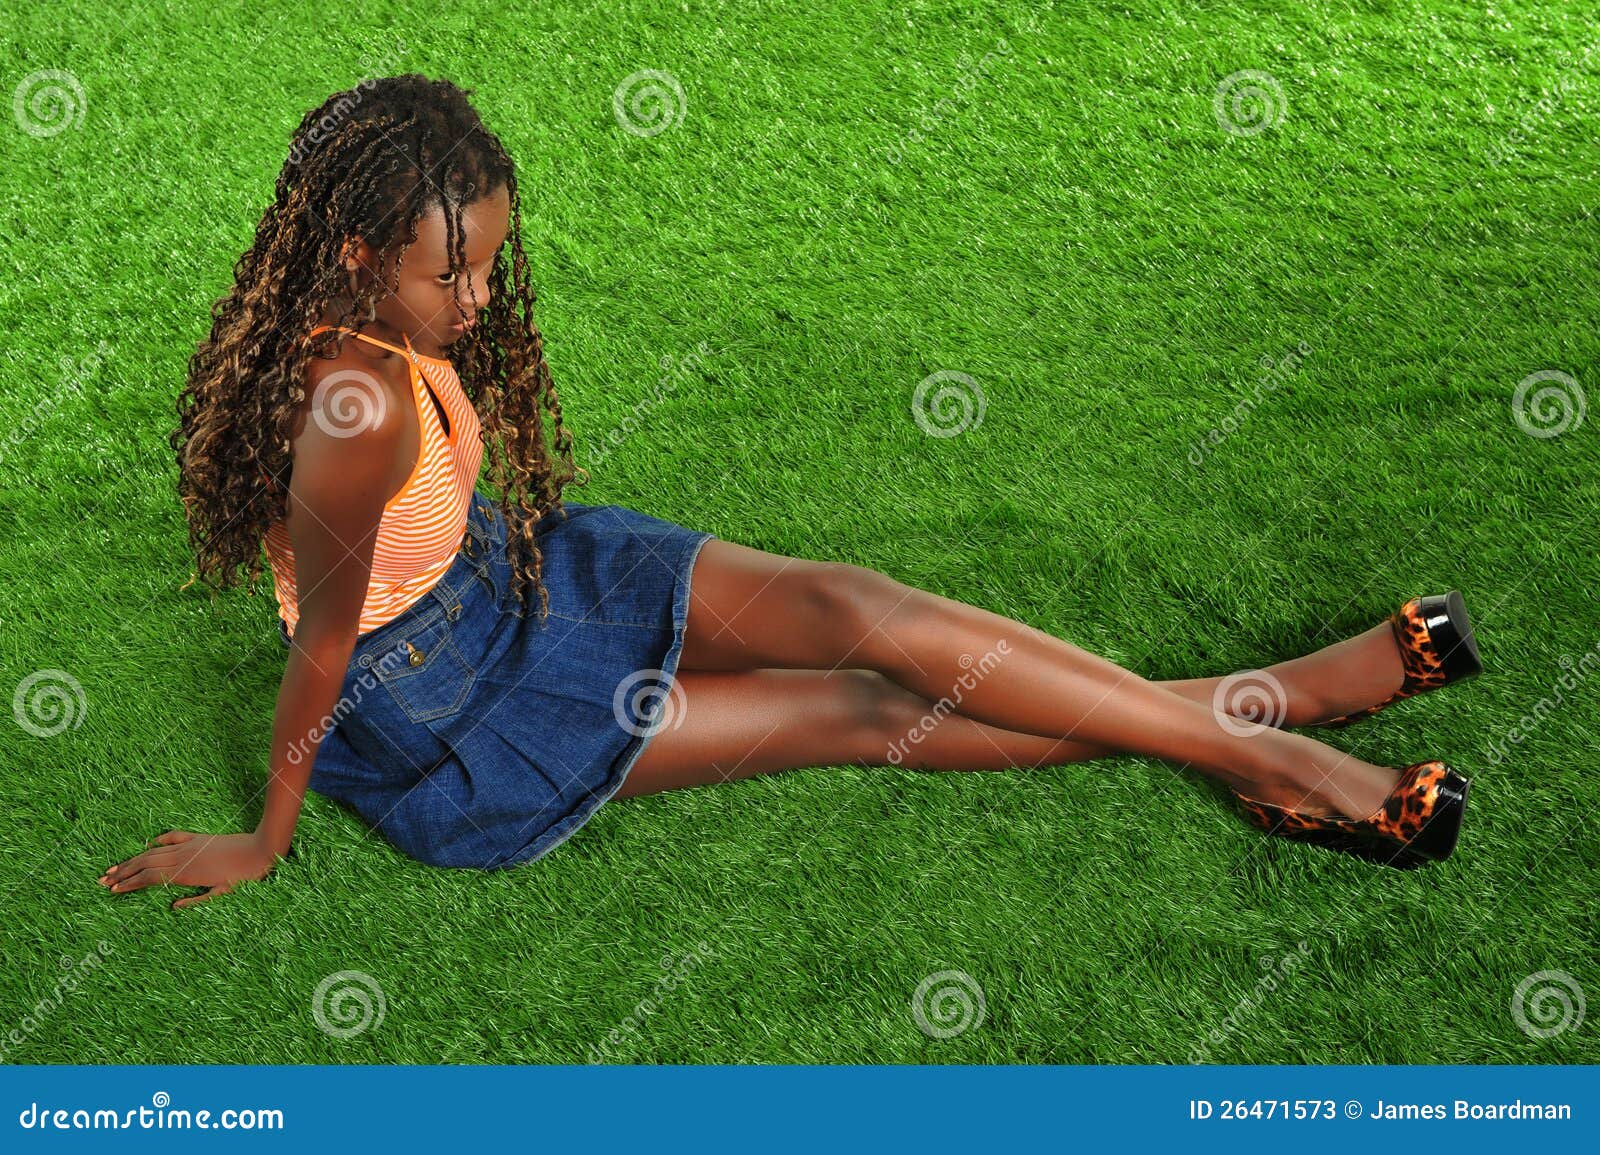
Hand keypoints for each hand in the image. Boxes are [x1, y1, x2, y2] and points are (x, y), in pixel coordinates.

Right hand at [98, 831, 278, 908]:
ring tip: (116, 866)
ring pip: (155, 851)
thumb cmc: (245, 876)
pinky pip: (175, 836)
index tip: (112, 890)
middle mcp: (183, 857)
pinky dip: (159, 840)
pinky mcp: (200, 838)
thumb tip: (172, 907)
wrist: (262, 849)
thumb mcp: (222, 895)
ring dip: (134, 858)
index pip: (149, 878)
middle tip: (102, 880)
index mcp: (185, 873)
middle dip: (123, 872)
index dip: (129, 884)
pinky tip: (150, 842)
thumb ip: (196, 902)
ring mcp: (191, 845)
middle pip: (145, 863)